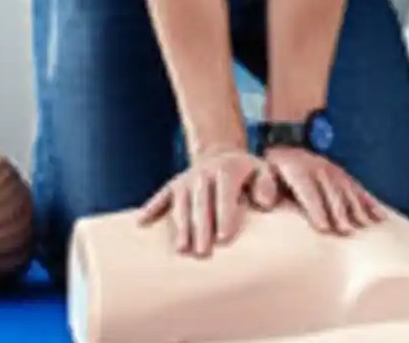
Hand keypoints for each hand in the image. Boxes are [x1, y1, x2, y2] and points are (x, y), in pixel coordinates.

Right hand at [138, 148, 278, 256]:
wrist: (222, 155)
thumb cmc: (247, 173)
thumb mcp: (264, 171)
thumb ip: (268, 185)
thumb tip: (265, 203)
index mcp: (227, 170)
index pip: (224, 194)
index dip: (224, 215)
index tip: (224, 238)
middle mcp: (203, 173)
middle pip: (200, 203)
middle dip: (201, 228)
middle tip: (202, 252)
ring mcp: (186, 180)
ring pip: (181, 204)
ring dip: (180, 226)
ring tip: (181, 249)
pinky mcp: (173, 185)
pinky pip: (160, 197)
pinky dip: (150, 208)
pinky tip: (140, 223)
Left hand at [263, 146, 382, 234]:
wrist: (283, 148)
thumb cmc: (269, 170)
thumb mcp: (260, 171)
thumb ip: (261, 185)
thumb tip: (264, 201)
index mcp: (295, 167)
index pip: (307, 189)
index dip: (316, 208)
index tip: (324, 228)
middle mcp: (316, 167)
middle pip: (330, 190)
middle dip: (339, 211)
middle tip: (346, 231)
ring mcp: (332, 170)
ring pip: (347, 189)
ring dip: (357, 208)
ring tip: (364, 226)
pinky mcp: (342, 175)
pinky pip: (358, 188)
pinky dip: (370, 202)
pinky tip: (380, 217)